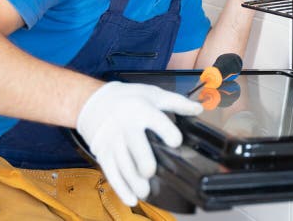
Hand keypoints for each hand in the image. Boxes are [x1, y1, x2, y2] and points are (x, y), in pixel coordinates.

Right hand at [75, 82, 201, 205]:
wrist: (94, 101)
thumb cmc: (128, 98)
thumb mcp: (153, 94)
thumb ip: (177, 103)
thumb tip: (199, 109)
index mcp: (142, 110)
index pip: (157, 122)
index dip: (168, 133)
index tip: (175, 142)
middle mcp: (126, 126)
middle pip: (135, 146)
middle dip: (143, 162)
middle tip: (150, 172)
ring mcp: (113, 141)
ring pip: (122, 164)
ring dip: (133, 181)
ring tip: (145, 192)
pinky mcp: (104, 153)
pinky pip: (111, 172)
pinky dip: (121, 188)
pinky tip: (131, 198)